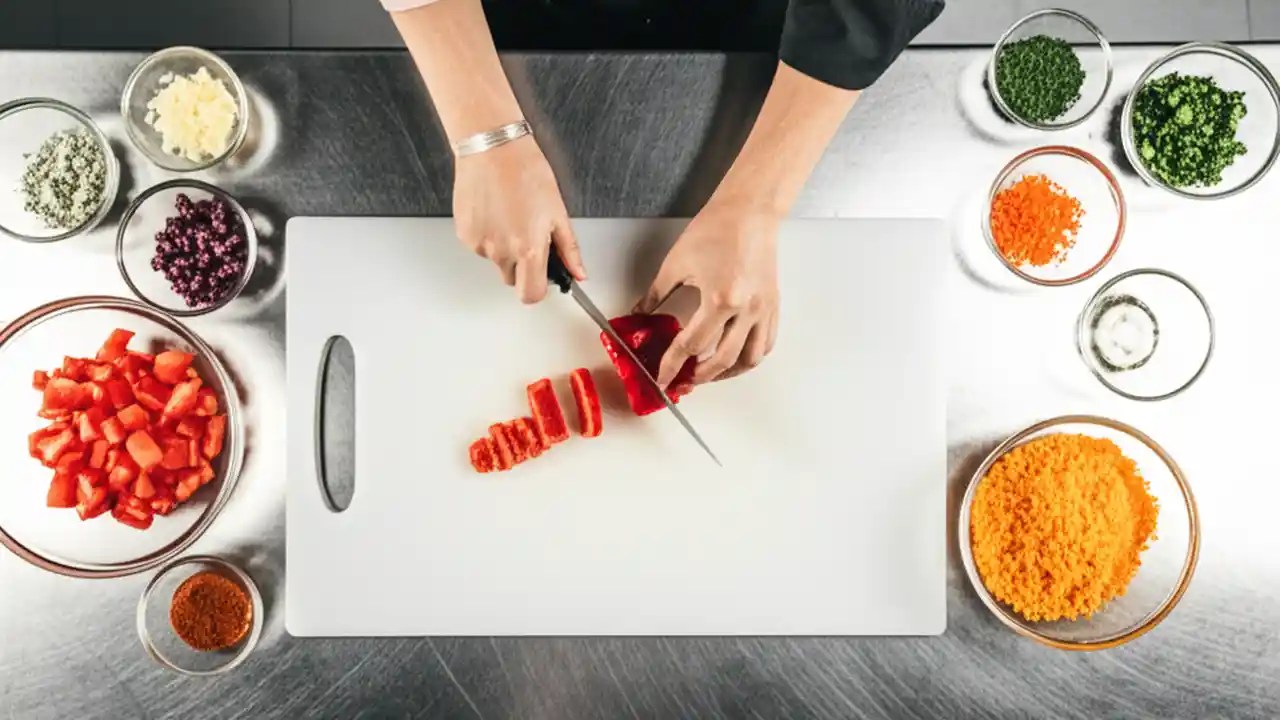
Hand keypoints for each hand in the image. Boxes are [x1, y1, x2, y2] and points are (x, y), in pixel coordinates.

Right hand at [453, 136, 585, 302]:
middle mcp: (501, 252)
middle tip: (527, 236)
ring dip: (504, 248)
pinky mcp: (465, 234)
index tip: (542, 278)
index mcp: (529, 248)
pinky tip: (494, 211)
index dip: (538, 289)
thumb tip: (578, 273)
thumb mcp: (558, 211)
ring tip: (510, 215)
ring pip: (496, 261)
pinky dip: (488, 236)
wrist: (492, 147)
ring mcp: (480, 245)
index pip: (532, 294)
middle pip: (513, 279)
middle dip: (522, 266)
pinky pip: (479, 247)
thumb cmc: (525, 170)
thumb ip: (568, 249)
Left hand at [634, 201, 780, 387]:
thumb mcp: (676, 264)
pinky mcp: (773, 304)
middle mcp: (746, 309)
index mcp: (721, 299)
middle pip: (722, 360)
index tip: (663, 377)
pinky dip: (751, 357)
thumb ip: (656, 295)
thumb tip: (641, 313)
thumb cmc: (716, 228)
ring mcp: (763, 309)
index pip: (692, 345)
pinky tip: (737, 358)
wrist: (749, 210)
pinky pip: (767, 342)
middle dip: (699, 376)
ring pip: (750, 358)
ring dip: (728, 373)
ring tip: (709, 375)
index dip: (673, 364)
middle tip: (683, 380)